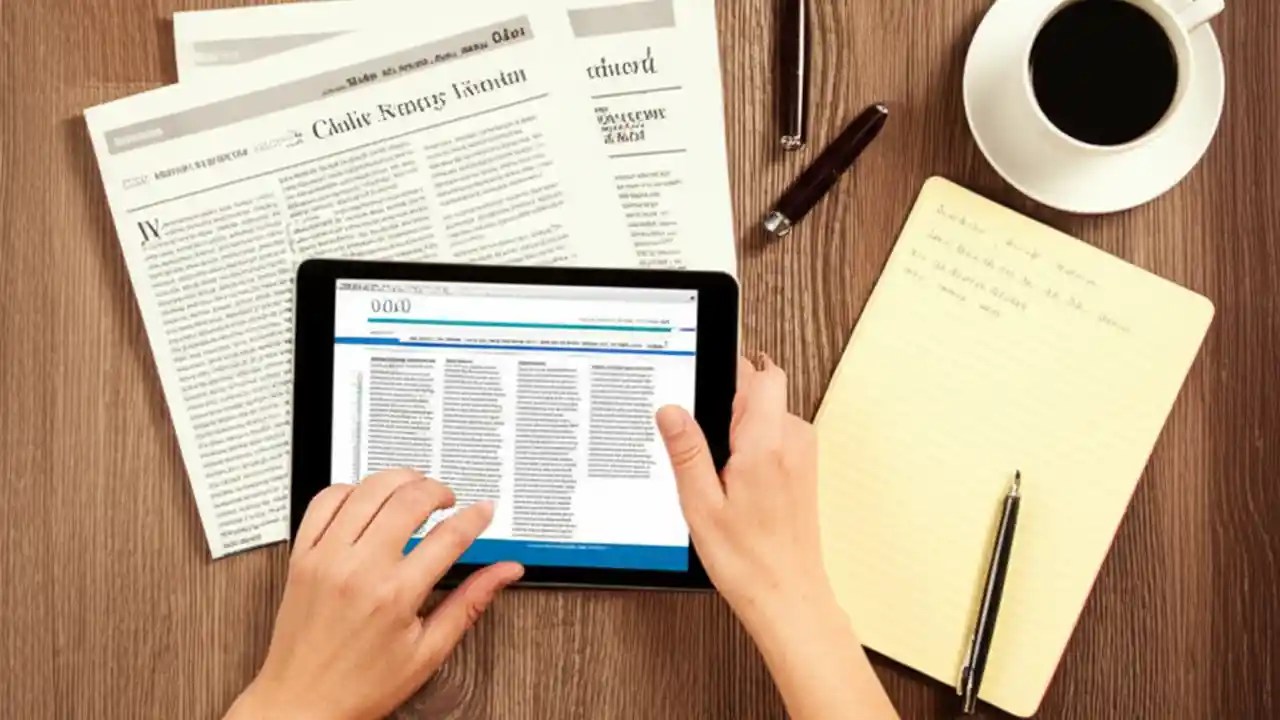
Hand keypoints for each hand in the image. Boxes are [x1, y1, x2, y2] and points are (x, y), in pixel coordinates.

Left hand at [225, 469, 522, 719]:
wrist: (301, 704)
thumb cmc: (361, 686)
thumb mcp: (428, 651)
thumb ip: (469, 603)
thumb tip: (504, 572)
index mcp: (395, 595)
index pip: (448, 536)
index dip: (475, 516)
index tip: (483, 510)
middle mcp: (358, 569)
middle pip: (408, 499)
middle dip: (438, 489)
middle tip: (448, 499)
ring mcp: (326, 558)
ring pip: (367, 489)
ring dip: (398, 480)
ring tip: (413, 490)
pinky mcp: (302, 556)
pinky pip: (324, 501)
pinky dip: (351, 489)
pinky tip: (366, 500)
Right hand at [656, 355, 899, 719]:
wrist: (788, 597)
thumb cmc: (748, 561)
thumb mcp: (701, 505)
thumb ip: (686, 451)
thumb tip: (670, 409)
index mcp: (767, 444)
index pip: (759, 373)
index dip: (729, 366)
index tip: (701, 378)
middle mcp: (792, 441)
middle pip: (760, 388)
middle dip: (727, 401)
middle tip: (701, 443)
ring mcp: (802, 453)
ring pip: (766, 411)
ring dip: (739, 426)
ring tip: (715, 472)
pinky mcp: (802, 466)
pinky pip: (774, 434)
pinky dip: (750, 444)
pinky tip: (731, 481)